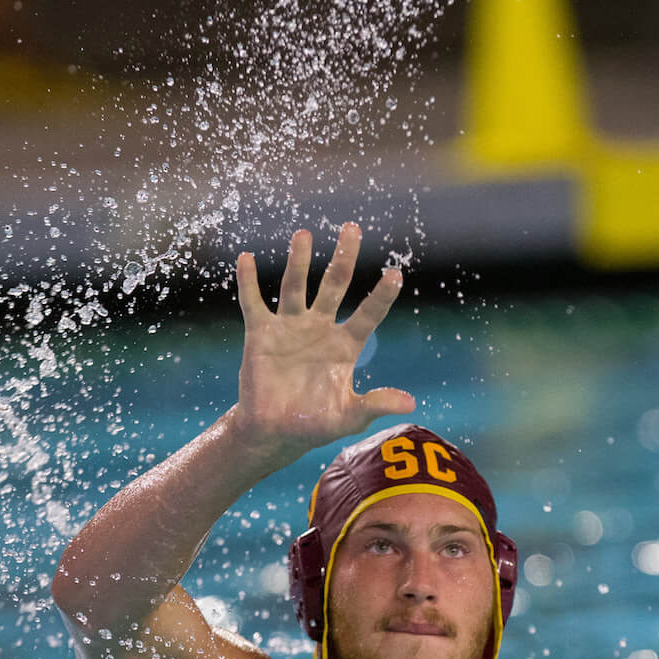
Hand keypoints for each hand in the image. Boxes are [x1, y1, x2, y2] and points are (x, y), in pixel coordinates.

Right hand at [232, 223, 413, 458]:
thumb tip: (411, 404)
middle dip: (343, 257)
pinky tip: (246, 259)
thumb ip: (375, 404)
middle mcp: (320, 328)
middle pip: (334, 284)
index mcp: (345, 345)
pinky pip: (254, 302)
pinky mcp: (261, 333)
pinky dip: (249, 282)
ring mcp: (290, 327)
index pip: (368, 314)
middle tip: (352, 228)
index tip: (396, 274)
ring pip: (296, 286)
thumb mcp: (348, 416)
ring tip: (303, 235)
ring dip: (299, 261)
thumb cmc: (314, 423)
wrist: (274, 430)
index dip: (381, 296)